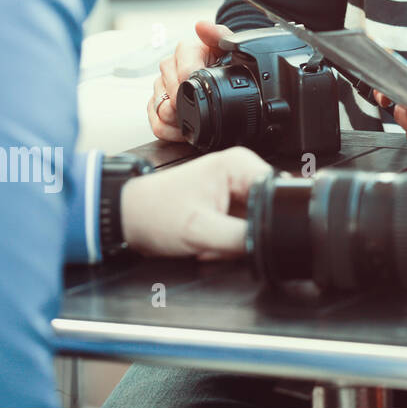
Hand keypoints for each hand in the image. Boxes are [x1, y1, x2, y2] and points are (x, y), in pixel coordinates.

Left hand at [120, 146, 272, 258]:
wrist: (128, 218)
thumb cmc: (154, 213)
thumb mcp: (200, 230)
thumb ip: (242, 238)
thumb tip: (271, 244)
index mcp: (239, 164)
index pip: (278, 193)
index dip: (266, 222)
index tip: (241, 236)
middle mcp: (241, 171)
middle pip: (268, 211)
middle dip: (246, 235)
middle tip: (217, 242)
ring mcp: (235, 188)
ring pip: (256, 224)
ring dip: (235, 241)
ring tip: (208, 242)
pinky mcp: (229, 203)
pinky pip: (243, 228)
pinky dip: (228, 242)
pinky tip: (208, 242)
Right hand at [148, 20, 230, 141]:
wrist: (222, 68)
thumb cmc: (225, 58)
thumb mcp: (228, 45)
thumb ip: (218, 34)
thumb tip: (201, 25)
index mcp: (185, 51)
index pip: (182, 74)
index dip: (192, 88)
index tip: (203, 95)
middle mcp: (169, 66)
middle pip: (169, 94)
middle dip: (185, 105)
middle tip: (201, 111)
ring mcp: (161, 85)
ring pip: (159, 109)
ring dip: (177, 120)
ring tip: (194, 122)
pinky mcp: (157, 102)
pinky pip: (154, 122)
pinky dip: (169, 130)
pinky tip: (184, 129)